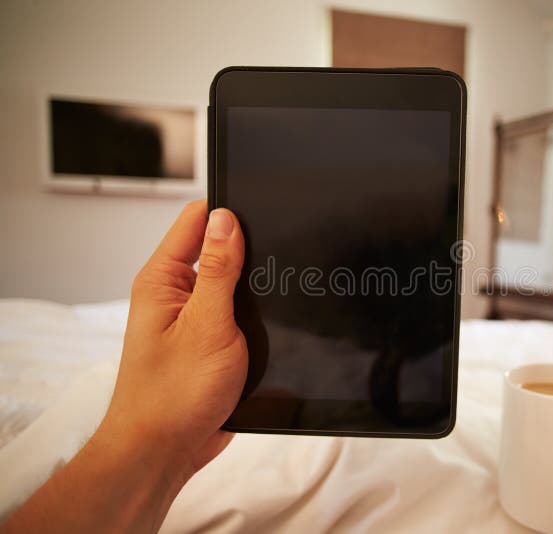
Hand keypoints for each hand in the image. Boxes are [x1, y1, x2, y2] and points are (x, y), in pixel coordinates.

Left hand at [2, 201, 247, 533]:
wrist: (165, 451)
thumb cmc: (173, 396)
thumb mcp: (206, 325)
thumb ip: (219, 270)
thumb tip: (227, 219)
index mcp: (163, 280)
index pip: (196, 220)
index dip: (229, 211)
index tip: (264, 210)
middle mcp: (175, 294)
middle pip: (218, 249)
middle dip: (249, 252)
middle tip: (277, 262)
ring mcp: (193, 319)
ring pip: (233, 284)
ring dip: (253, 289)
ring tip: (272, 299)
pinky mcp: (209, 342)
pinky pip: (237, 314)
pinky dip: (254, 316)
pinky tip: (268, 326)